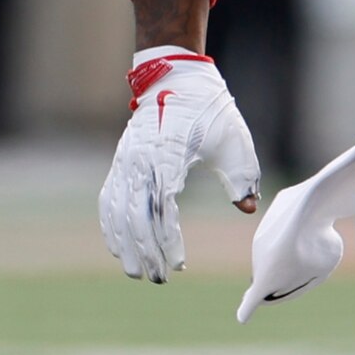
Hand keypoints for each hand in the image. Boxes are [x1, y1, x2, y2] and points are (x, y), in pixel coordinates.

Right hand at [99, 49, 261, 282]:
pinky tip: (116, 245)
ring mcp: (125, 161)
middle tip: (157, 279)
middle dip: (143, 252)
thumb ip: (241, 177)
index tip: (178, 264)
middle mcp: (139, 162)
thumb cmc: (209, 109)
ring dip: (124, 244)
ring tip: (135, 271)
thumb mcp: (234, 141)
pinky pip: (107, 198)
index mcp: (167, 158)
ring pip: (116, 210)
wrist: (176, 75)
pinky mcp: (121, 160)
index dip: (166, 240)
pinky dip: (109, 224)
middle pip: (133, 217)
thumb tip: (247, 209)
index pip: (161, 209)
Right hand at [237, 139, 354, 322]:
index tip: (242, 317)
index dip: (247, 309)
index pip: (252, 300)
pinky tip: (309, 222)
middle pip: (271, 272)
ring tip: (310, 241)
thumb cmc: (315, 247)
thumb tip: (294, 271)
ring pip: (278, 247)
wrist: (309, 206)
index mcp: (265, 279)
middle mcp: (257, 259)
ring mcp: (261, 235)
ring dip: (293, 249)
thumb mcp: (318, 273)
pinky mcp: (271, 216)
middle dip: (286, 274)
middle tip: (306, 268)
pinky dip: (299, 227)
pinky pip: (287, 225)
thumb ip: (304, 280)